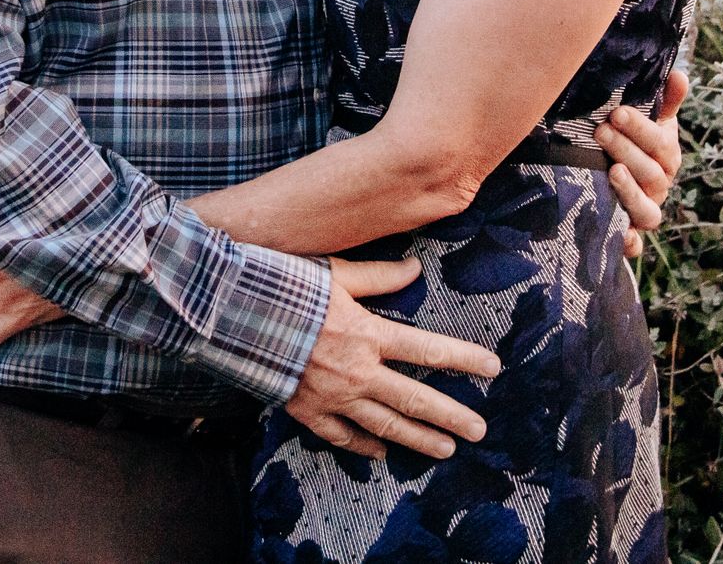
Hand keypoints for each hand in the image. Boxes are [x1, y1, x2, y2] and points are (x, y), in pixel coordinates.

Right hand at [283, 259, 501, 460]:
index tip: (492, 369)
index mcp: (367, 334)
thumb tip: (415, 269)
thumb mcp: (336, 273)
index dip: (463, 360)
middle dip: (451, 416)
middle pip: (414, 399)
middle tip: (479, 430)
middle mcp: (356, 372)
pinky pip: (340, 436)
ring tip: (445, 450)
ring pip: (383, 425)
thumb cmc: (283, 286)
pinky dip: (363, 446)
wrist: (230, 314)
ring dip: (417, 439)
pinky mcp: (306, 410)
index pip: (428, 350)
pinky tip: (381, 453)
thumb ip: (379, 277)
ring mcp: (331, 397)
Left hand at [597, 68, 687, 260]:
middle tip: (601, 131)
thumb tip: (679, 74)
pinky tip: (622, 238)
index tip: (617, 112)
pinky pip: (634, 246)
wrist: (614, 178)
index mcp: (667, 157)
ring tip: (612, 172)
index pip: (661, 144)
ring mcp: (645, 212)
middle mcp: (659, 186)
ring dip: (631, 192)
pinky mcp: (629, 233)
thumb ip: (664, 101)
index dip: (641, 129)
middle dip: (627, 151)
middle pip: (651, 174)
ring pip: (647, 210)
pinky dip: (630, 244)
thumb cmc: (633, 142)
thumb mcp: (649, 121)